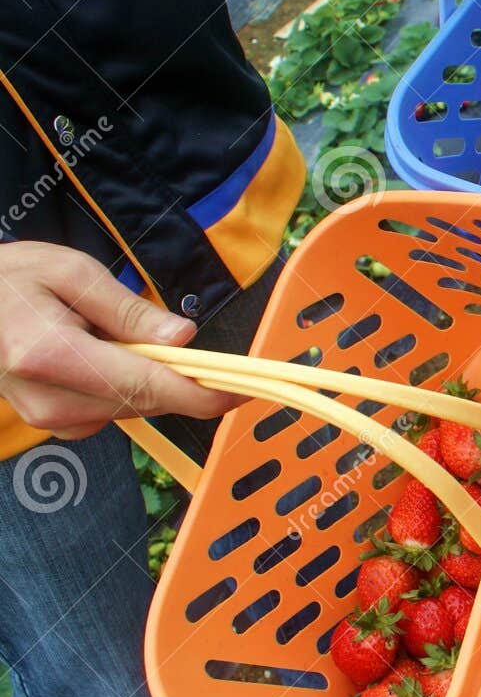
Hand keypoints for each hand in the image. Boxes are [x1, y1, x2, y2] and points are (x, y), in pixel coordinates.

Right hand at [0, 243, 237, 439]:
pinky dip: (127, 386)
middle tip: (200, 350)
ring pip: (134, 408)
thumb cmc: (10, 279)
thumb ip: (129, 310)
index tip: (242, 390)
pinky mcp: (54, 423)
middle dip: (183, 379)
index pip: (145, 386)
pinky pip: (114, 409)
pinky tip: (104, 356)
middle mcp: (49, 399)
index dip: (201, 393)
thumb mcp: (72, 273)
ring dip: (150, 379)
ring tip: (115, 335)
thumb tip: (183, 339)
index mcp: (51, 356)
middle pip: (146, 401)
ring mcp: (48, 418)